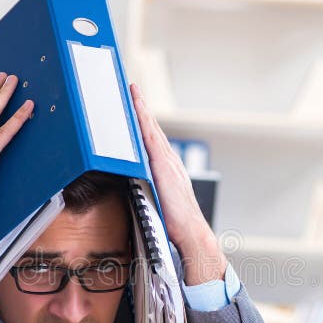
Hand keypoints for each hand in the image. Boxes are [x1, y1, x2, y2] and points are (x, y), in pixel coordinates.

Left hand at [130, 83, 226, 284]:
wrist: (192, 232)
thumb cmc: (176, 223)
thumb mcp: (160, 201)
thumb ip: (150, 189)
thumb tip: (134, 187)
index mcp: (168, 169)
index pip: (154, 140)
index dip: (145, 121)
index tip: (136, 104)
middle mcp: (170, 161)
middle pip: (153, 129)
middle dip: (142, 108)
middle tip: (131, 89)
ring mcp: (168, 162)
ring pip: (152, 130)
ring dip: (141, 110)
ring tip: (131, 93)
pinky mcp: (164, 167)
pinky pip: (150, 138)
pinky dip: (144, 122)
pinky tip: (136, 111)